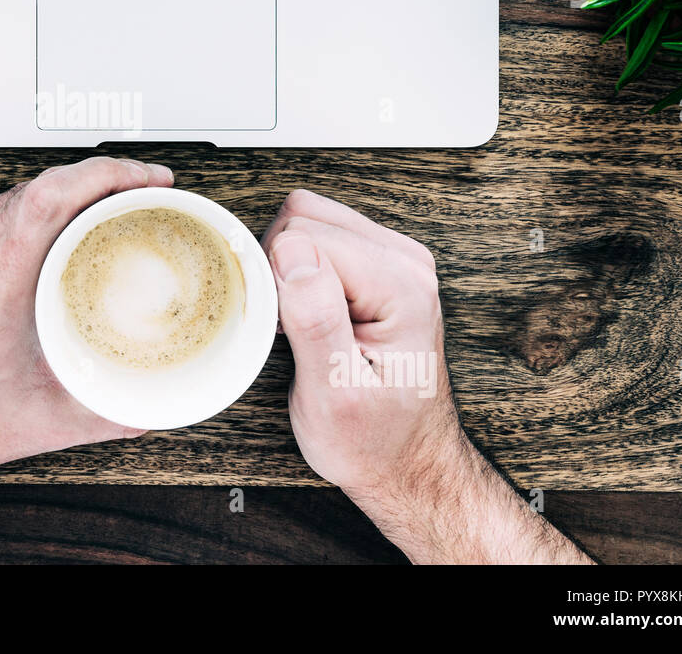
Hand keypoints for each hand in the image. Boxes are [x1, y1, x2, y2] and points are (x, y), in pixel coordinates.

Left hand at [0, 155, 172, 490]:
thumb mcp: (34, 423)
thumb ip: (102, 415)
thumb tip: (145, 405)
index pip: (50, 197)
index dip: (106, 174)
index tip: (142, 178)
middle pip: (37, 186)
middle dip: (95, 179)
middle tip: (134, 190)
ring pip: (7, 197)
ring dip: (57, 195)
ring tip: (95, 209)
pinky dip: (21, 216)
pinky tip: (38, 236)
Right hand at [262, 189, 590, 563]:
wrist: (406, 462)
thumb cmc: (374, 440)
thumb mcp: (334, 394)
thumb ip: (315, 321)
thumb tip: (291, 255)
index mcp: (401, 288)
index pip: (304, 237)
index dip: (275, 280)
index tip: (282, 328)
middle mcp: (406, 262)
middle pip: (305, 218)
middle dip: (278, 267)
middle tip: (288, 327)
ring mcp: (395, 258)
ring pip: (309, 219)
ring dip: (287, 265)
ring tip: (299, 320)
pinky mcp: (378, 264)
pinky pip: (318, 235)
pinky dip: (297, 266)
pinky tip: (306, 309)